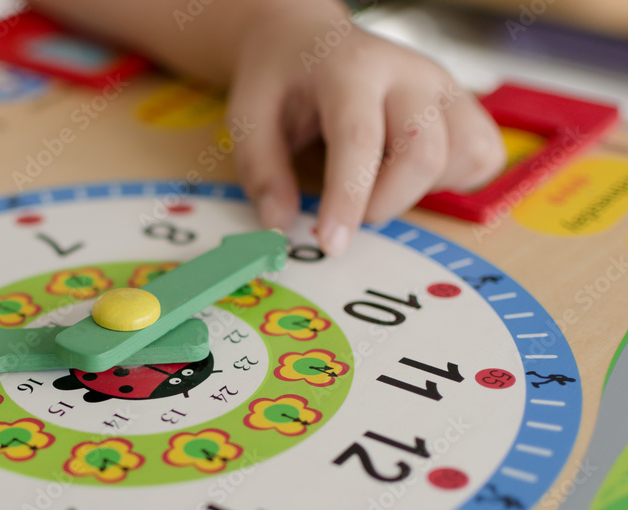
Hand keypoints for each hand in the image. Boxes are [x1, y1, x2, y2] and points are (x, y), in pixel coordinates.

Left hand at [228, 2, 504, 254]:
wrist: (310, 40)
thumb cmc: (282, 81)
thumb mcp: (249, 119)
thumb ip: (262, 174)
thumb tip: (280, 227)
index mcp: (351, 68)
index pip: (360, 139)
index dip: (348, 199)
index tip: (331, 245)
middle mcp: (410, 72)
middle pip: (425, 153)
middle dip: (386, 203)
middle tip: (349, 213)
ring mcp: (446, 85)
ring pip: (466, 155)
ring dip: (423, 192)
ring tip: (380, 182)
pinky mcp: (466, 105)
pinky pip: (484, 156)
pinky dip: (453, 181)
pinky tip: (410, 174)